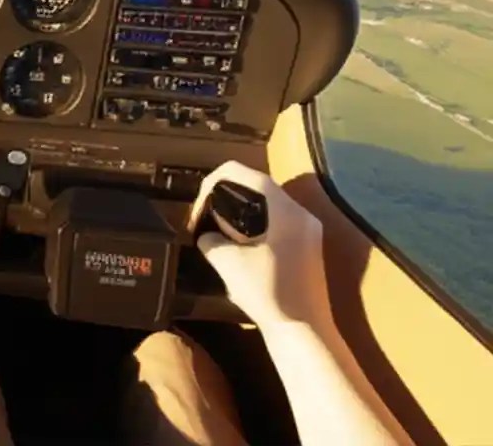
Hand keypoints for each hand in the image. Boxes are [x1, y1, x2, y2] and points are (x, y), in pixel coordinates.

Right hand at [195, 161, 332, 329]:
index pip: (249, 174)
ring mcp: (308, 230)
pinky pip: (276, 221)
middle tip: (205, 218)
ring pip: (267, 205)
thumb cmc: (269, 293)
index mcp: (287, 211)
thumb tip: (207, 236)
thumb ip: (211, 241)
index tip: (199, 203)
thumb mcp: (228, 264)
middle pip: (258, 187)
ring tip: (218, 232)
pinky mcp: (307, 246)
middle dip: (226, 196)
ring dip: (239, 212)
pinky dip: (253, 224)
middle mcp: (302, 214)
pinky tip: (238, 247)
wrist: (303, 331)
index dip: (217, 180)